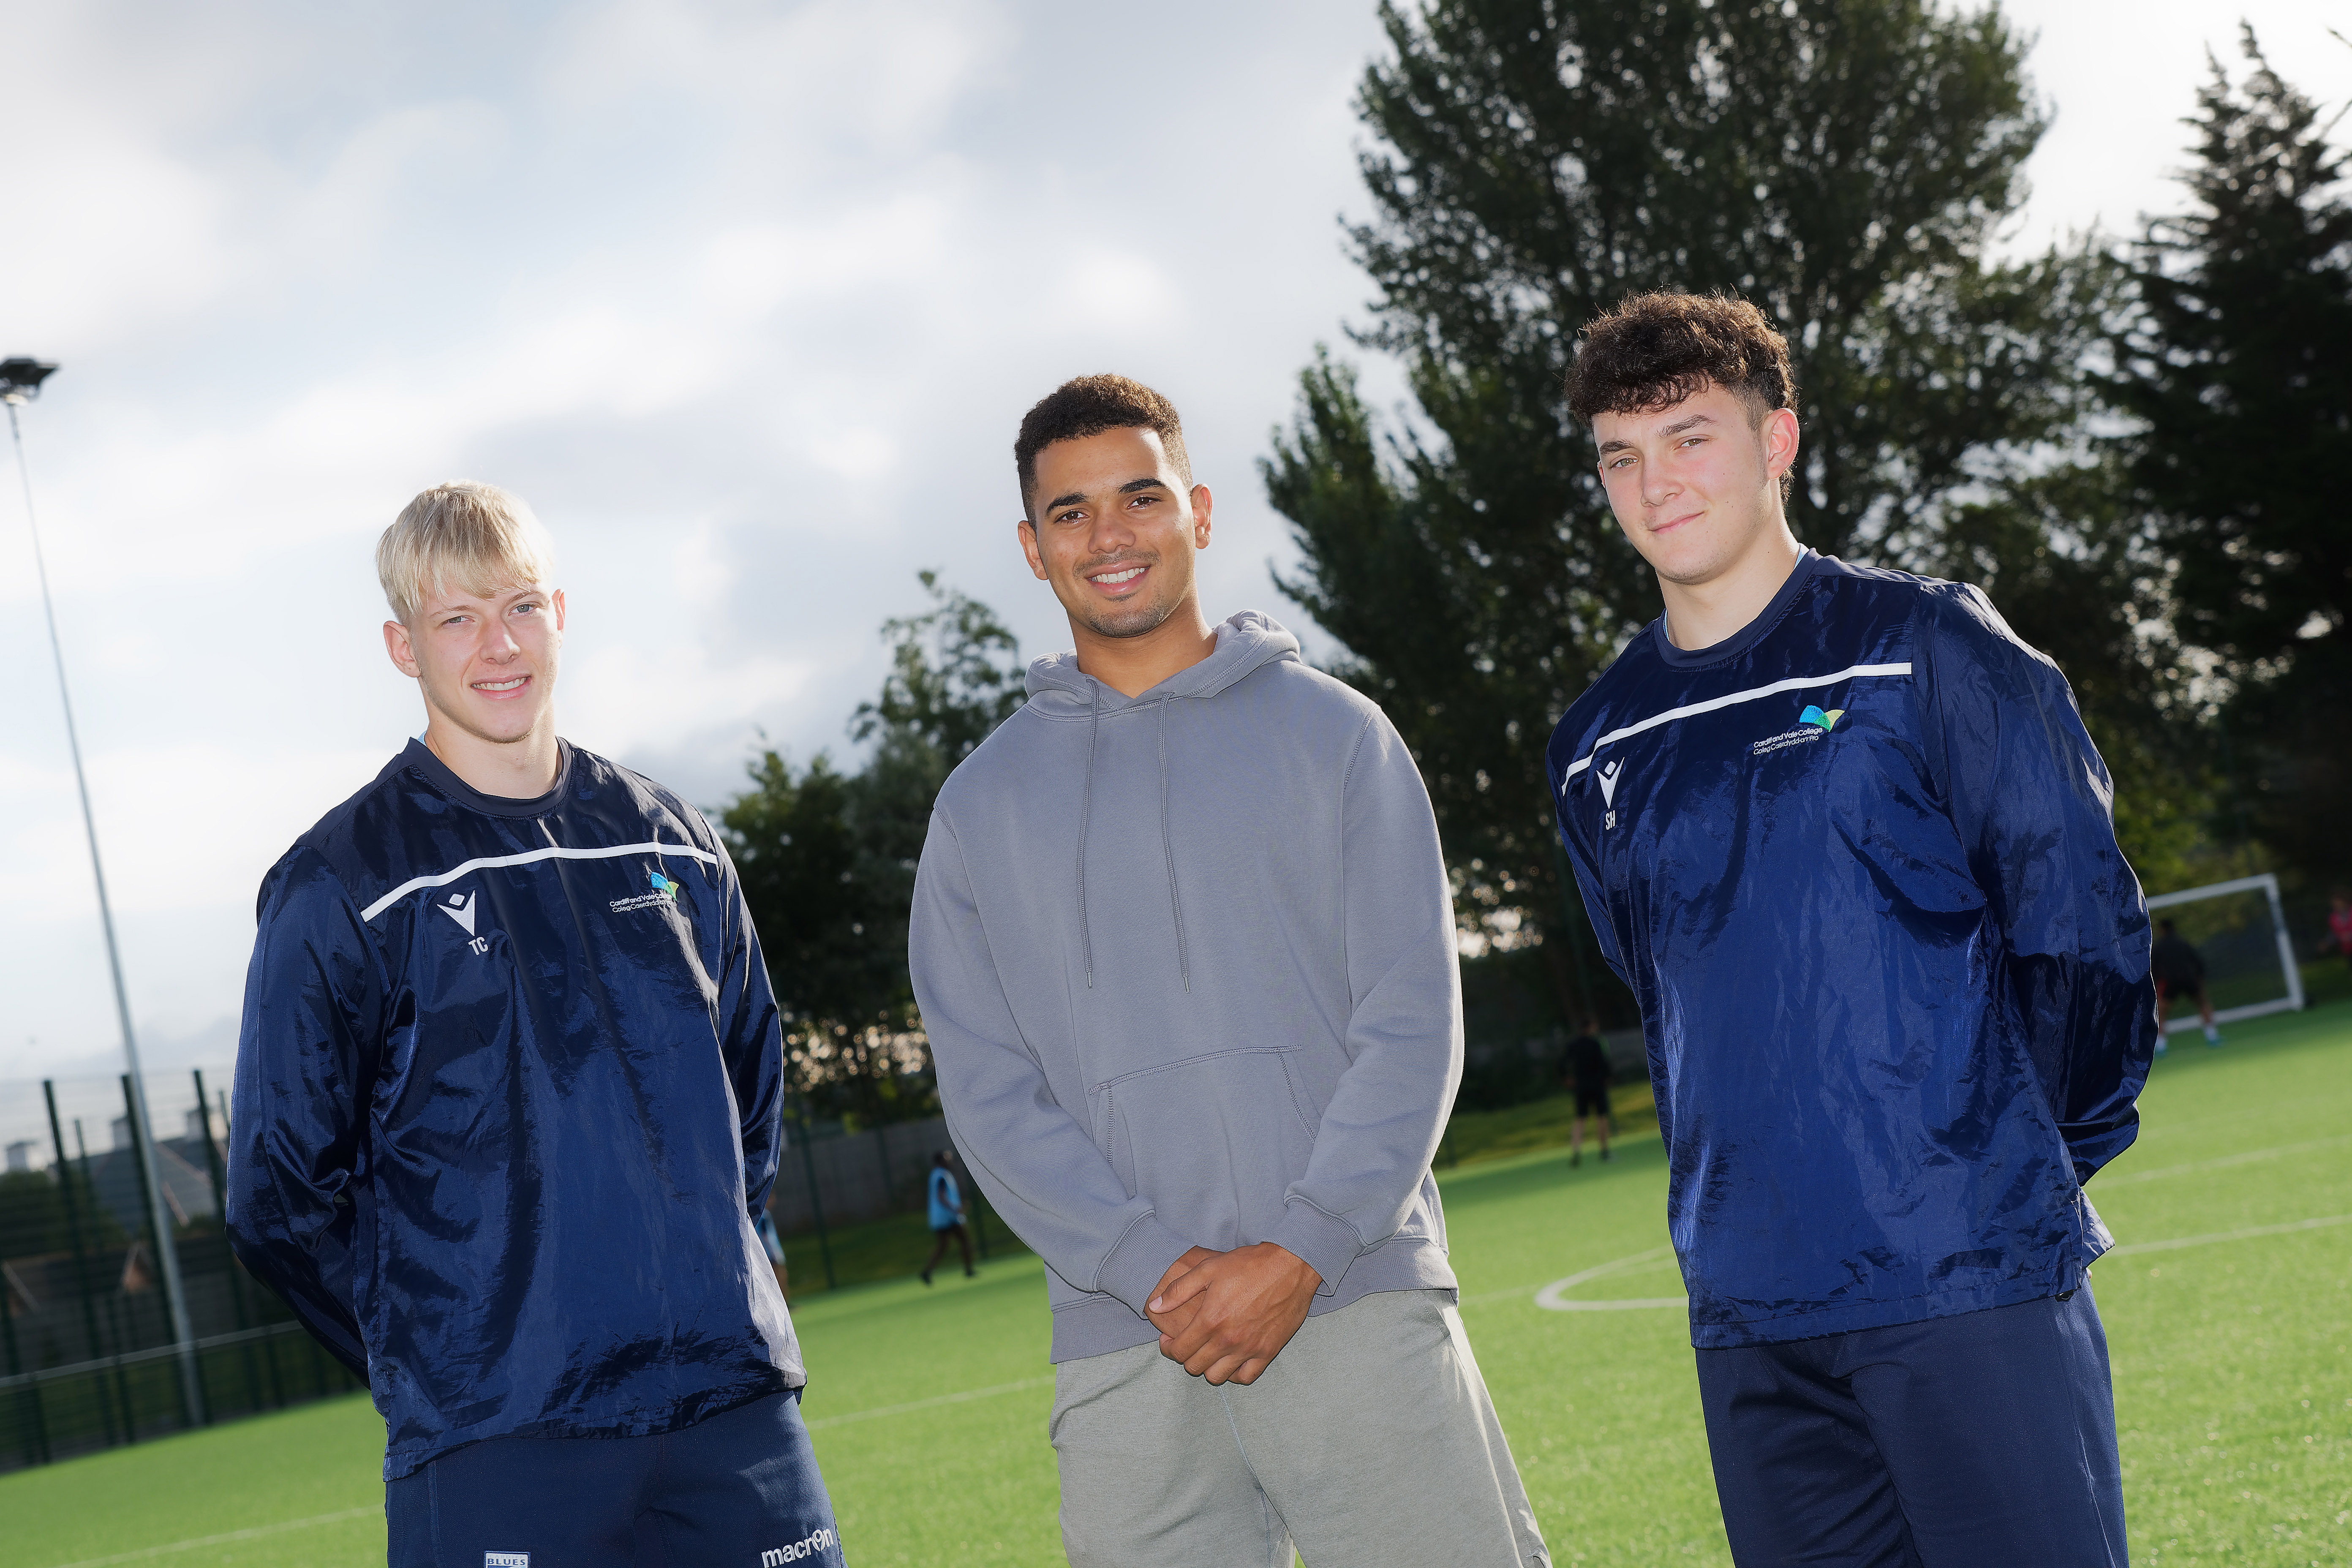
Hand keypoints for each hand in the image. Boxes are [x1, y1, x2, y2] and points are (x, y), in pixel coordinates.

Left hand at [1146, 1242, 1320, 1385]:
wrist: (1291, 1266)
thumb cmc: (1249, 1264)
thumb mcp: (1208, 1268)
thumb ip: (1178, 1290)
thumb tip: (1153, 1306)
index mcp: (1210, 1320)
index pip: (1179, 1351)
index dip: (1168, 1347)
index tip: (1168, 1340)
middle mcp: (1228, 1340)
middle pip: (1195, 1367)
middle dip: (1186, 1357)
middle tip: (1188, 1343)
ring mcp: (1249, 1349)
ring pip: (1217, 1377)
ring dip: (1208, 1367)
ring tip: (1209, 1352)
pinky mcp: (1268, 1352)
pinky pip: (1245, 1377)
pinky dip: (1234, 1374)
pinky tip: (1231, 1359)